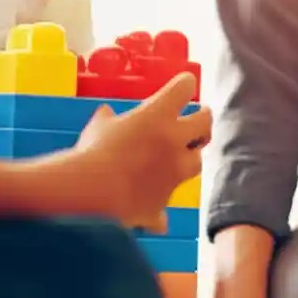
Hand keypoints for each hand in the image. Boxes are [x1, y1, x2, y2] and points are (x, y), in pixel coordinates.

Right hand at [75, 72, 211, 230]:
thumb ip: (107, 119)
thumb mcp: (97, 127)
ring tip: (179, 157)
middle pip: (205, 123)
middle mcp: (175, 142)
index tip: (185, 83)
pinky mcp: (164, 201)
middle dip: (203, 119)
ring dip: (190, 157)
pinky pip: (166, 207)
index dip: (185, 84)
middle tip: (199, 117)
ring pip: (197, 162)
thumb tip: (106, 112)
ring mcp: (174, 173)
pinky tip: (153, 214)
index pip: (184, 88)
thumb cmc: (93, 152)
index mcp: (159, 116)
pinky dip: (159, 209)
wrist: (93, 194)